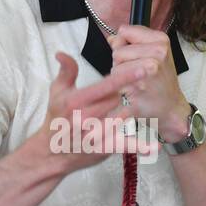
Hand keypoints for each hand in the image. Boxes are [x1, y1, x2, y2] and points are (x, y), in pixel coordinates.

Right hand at [34, 53, 157, 173]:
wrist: (51, 153)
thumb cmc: (56, 118)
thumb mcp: (57, 92)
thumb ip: (66, 72)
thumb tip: (61, 53)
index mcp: (76, 101)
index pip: (105, 86)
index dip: (125, 77)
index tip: (143, 68)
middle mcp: (85, 118)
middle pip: (117, 99)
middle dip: (118, 95)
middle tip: (111, 98)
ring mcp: (95, 135)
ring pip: (122, 116)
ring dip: (124, 112)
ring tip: (112, 113)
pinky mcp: (102, 149)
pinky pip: (123, 145)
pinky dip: (139, 146)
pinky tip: (155, 146)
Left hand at [107, 24, 187, 140]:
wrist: (171, 106)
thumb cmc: (161, 82)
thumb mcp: (153, 54)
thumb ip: (131, 42)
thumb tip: (112, 39)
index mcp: (161, 40)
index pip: (124, 31)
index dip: (124, 43)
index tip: (134, 54)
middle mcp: (158, 51)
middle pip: (118, 49)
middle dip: (121, 60)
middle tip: (136, 71)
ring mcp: (149, 68)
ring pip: (115, 63)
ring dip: (120, 73)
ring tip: (135, 80)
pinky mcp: (139, 84)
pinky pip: (116, 78)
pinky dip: (120, 85)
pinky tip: (133, 89)